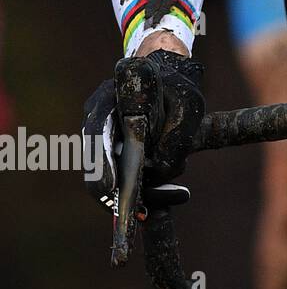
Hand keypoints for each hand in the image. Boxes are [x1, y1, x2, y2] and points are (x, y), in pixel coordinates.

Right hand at [82, 50, 205, 214]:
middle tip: (141, 212)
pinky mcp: (115, 152)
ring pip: (112, 175)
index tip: (111, 188)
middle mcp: (98, 119)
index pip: (96, 133)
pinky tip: (178, 193)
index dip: (100, 163)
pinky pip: (124, 175)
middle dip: (117, 191)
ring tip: (179, 195)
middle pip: (96, 163)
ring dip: (142, 190)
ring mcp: (103, 137)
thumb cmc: (176, 87)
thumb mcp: (189, 104)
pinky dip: (147, 187)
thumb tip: (162, 171)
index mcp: (109, 98)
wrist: (166, 76)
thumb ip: (178, 134)